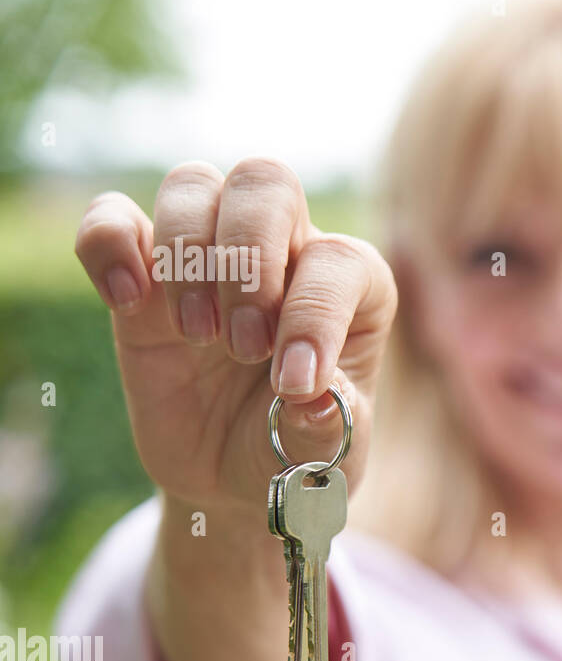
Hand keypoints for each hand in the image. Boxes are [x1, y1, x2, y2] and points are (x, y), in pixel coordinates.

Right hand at [74, 158, 396, 513]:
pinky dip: (109, 243)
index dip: (315, 315)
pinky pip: (113, 217)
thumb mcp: (324, 454)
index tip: (294, 385)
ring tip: (199, 337)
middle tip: (243, 346)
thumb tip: (313, 397)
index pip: (339, 261)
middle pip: (267, 184)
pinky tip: (127, 300)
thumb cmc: (295, 450)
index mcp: (354, 285)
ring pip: (194, 184)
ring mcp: (211, 254)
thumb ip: (325, 427)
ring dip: (188, 257)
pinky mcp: (143, 275)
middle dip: (248, 260)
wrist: (230, 475)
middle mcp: (287, 249)